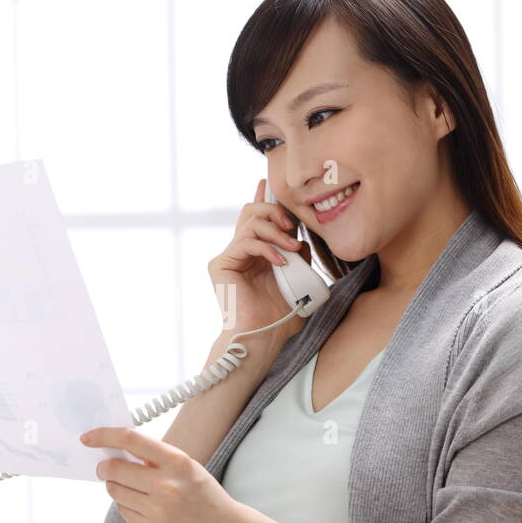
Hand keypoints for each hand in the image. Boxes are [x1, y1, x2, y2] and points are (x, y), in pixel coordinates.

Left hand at [80, 426, 239, 522]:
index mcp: (178, 462)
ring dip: (116, 486)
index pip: (131, 440)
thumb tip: (115, 449)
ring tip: (135, 489)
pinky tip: (145, 507)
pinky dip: (127, 505)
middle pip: (114, 469)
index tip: (88, 437)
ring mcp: (158, 512)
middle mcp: (167, 487)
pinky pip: (122, 511)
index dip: (104, 435)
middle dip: (104, 467)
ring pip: (114, 491)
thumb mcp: (187, 466)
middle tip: (105, 467)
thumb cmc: (203, 494)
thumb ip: (155, 457)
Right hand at [207, 176, 311, 338]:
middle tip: (292, 227)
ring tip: (291, 248)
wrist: (263, 339)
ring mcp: (229, 257)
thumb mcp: (300, 282)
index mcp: (256, 253)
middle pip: (251, 211)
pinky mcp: (221, 264)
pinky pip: (245, 241)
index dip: (264, 198)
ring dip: (275, 231)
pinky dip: (266, 248)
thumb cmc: (280, 318)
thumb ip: (300, 260)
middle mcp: (239, 251)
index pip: (258, 218)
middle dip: (275, 211)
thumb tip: (300, 242)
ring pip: (249, 221)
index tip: (268, 183)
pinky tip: (280, 262)